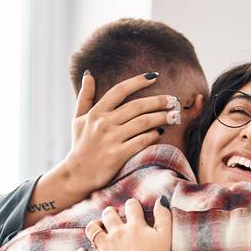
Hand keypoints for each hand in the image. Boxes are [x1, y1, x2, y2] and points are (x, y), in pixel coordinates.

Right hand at [60, 72, 183, 192]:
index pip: (120, 90)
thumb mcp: (78, 119)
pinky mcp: (117, 155)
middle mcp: (104, 123)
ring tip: (174, 115)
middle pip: (137, 106)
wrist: (76, 175)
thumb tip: (88, 75)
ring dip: (161, 117)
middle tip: (174, 100)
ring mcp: (111, 139)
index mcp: (96, 112)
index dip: (138, 81)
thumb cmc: (79, 146)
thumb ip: (85, 97)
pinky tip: (161, 132)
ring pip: (143, 123)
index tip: (154, 77)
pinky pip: (140, 142)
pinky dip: (152, 136)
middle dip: (158, 101)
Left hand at [77, 197, 172, 250]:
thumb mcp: (165, 237)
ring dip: (94, 226)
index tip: (134, 207)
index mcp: (135, 226)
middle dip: (110, 212)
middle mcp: (118, 233)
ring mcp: (106, 248)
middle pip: (109, 215)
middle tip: (113, 215)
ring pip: (92, 230)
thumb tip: (161, 200)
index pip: (132, 206)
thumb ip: (164, 217)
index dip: (133, 205)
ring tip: (97, 226)